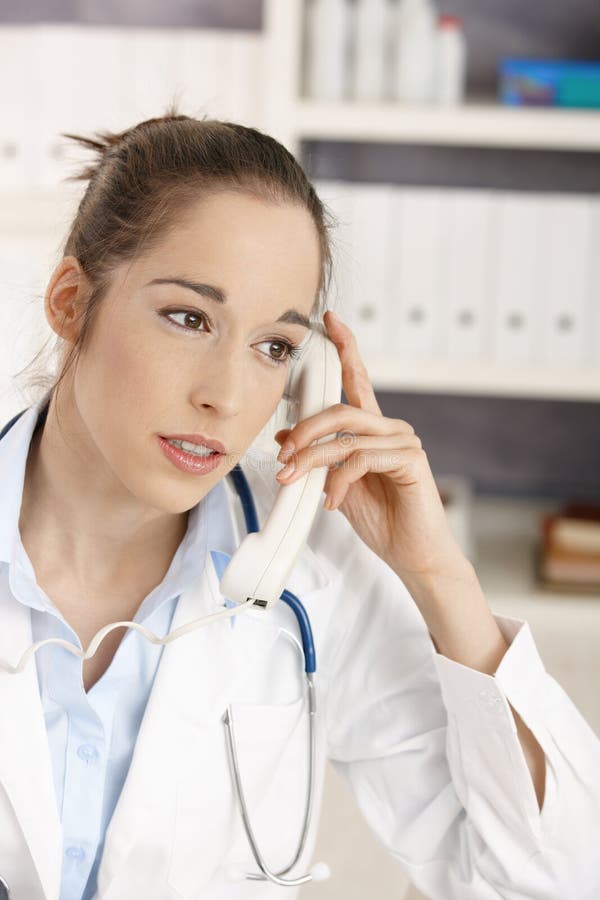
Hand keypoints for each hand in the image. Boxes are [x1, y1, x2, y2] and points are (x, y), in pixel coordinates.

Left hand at [273, 310, 466, 579]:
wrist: (412, 554)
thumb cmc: (381, 519)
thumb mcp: (336, 485)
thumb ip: (317, 459)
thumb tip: (285, 439)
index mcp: (373, 429)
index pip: (357, 379)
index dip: (345, 346)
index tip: (328, 320)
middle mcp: (390, 428)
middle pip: (339, 408)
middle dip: (304, 430)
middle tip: (283, 456)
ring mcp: (403, 442)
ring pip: (345, 435)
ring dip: (311, 460)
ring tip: (294, 480)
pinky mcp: (410, 459)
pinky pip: (361, 458)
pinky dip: (338, 481)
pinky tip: (333, 501)